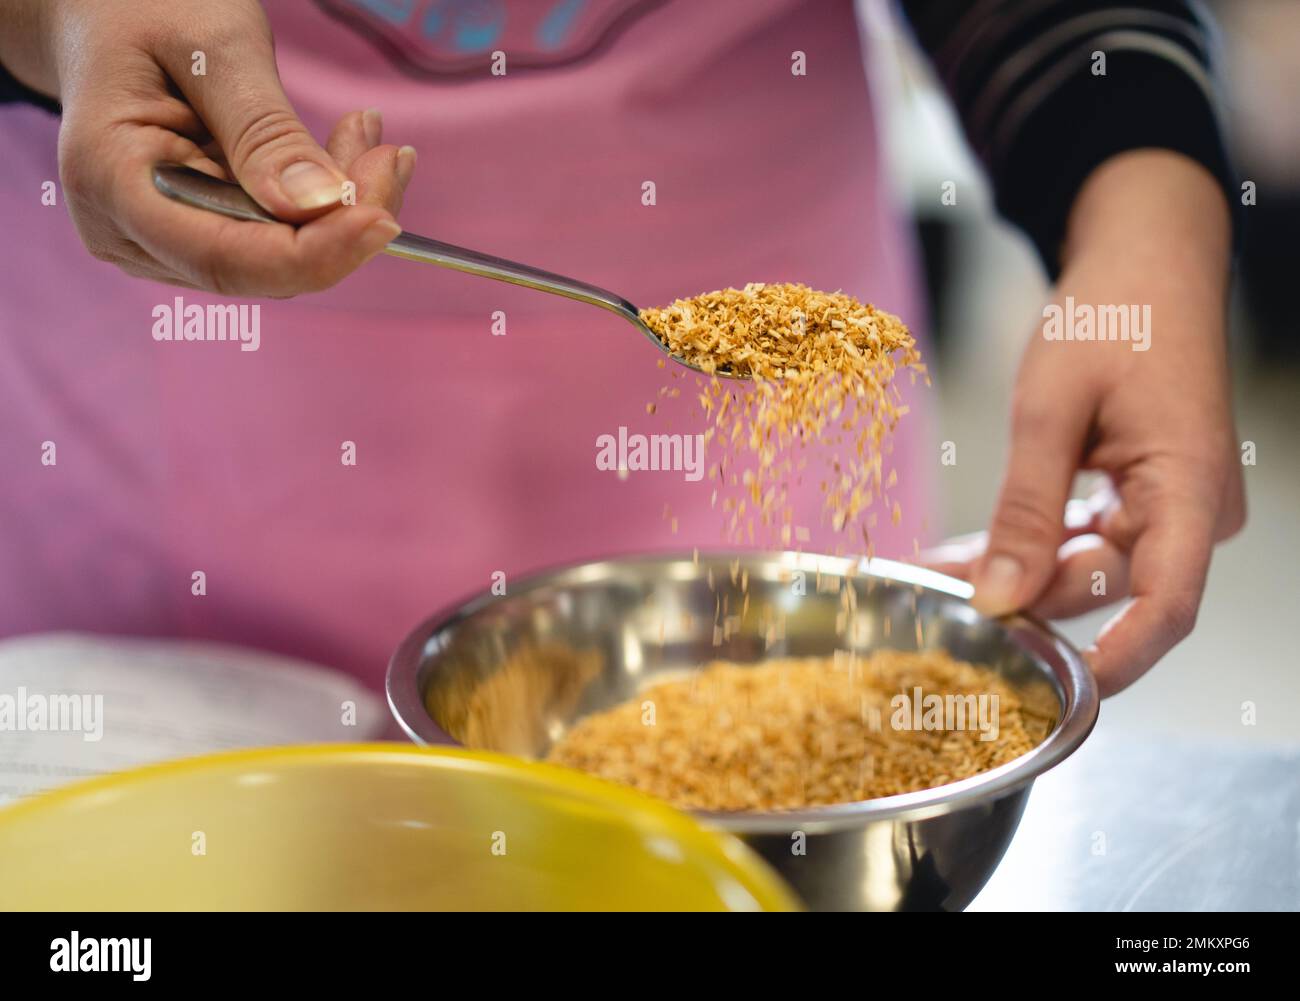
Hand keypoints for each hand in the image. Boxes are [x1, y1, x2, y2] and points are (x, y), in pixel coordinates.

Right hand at [5, 0, 414, 294]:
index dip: (314, 253)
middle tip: (393, 156)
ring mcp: (158, 243)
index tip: (382, 218)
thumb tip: (319, 207)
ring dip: (340, 208)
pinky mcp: (194, 237)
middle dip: (341, 222)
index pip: (225, 258)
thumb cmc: (147, 8)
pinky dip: (321, 202)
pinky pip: (275, 240)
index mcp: (110, 181)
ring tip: (369, 135)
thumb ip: (263, 131)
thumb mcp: (214, 47)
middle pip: (261, 266)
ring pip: (278, 260)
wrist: (103, 12)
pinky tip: (345, 149)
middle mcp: (126, 231)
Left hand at [925, 150, 1244, 695]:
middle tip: (942, 600)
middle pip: (1109, 587)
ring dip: (1019, 572)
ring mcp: (1169, 504)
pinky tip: (970, 553)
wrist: (1144, 256)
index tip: (1064, 693)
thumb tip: (1001, 599)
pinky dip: (1031, 543)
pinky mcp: (1141, 495)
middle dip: (1026, 600)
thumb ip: (1026, 510)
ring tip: (941, 573)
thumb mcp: (1050, 411)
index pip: (1169, 604)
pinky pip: (1085, 537)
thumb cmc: (1112, 314)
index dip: (1123, 660)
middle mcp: (1191, 509)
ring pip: (1089, 567)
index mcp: (1189, 487)